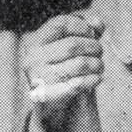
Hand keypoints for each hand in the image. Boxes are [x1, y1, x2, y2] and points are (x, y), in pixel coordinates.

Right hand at [21, 14, 104, 131]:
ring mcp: (39, 78)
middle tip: (100, 53)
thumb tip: (98, 23)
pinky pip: (80, 83)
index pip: (60, 23)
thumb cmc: (62, 72)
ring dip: (97, 64)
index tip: (93, 33)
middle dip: (94, 47)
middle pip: (73, 44)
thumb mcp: (68, 49)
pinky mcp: (50, 96)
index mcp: (34, 43)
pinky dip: (94, 79)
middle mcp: (32, 58)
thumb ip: (84, 31)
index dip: (82, 26)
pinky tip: (97, 79)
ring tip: (99, 66)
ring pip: (80, 63)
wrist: (50, 109)